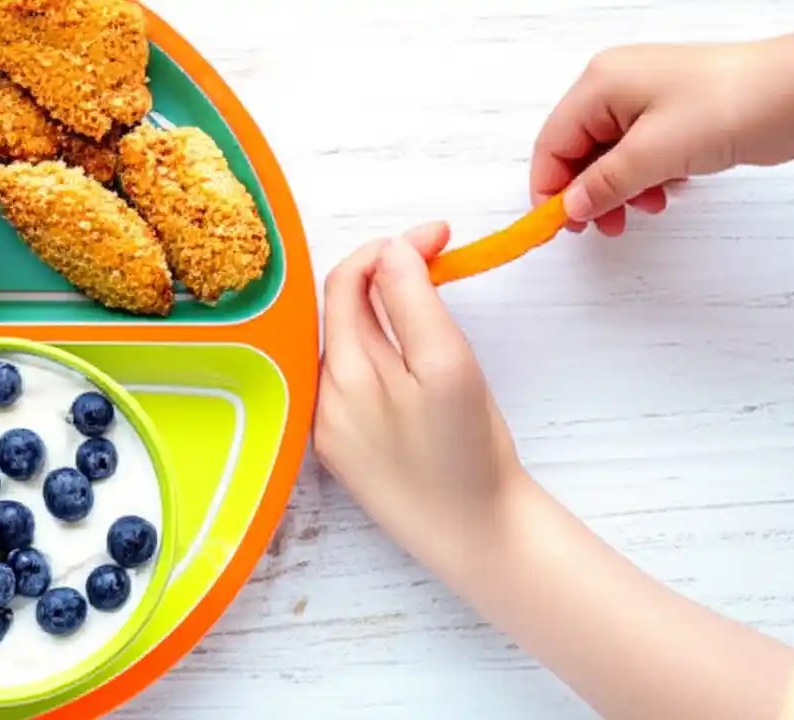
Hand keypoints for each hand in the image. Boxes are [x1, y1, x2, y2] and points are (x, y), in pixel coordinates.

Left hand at [314, 223, 522, 557]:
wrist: (473, 534)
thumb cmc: (468, 453)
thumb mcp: (447, 365)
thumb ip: (410, 299)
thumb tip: (389, 250)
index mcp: (342, 372)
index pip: (346, 281)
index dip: (391, 247)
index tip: (439, 236)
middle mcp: (319, 396)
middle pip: (341, 309)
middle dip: (386, 273)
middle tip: (440, 258)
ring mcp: (324, 423)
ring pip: (345, 341)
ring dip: (380, 309)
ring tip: (429, 299)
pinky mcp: (337, 445)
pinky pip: (347, 377)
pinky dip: (375, 347)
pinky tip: (407, 351)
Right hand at [532, 29, 793, 235]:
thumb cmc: (733, 102)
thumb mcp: (653, 153)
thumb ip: (604, 183)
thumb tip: (571, 207)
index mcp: (600, 83)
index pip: (552, 143)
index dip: (549, 188)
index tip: (555, 225)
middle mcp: (616, 86)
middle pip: (577, 151)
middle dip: (586, 193)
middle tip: (597, 226)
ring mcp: (644, 99)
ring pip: (608, 157)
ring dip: (617, 191)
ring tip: (640, 211)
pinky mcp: (670, 115)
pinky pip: (637, 155)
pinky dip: (643, 179)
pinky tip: (663, 193)